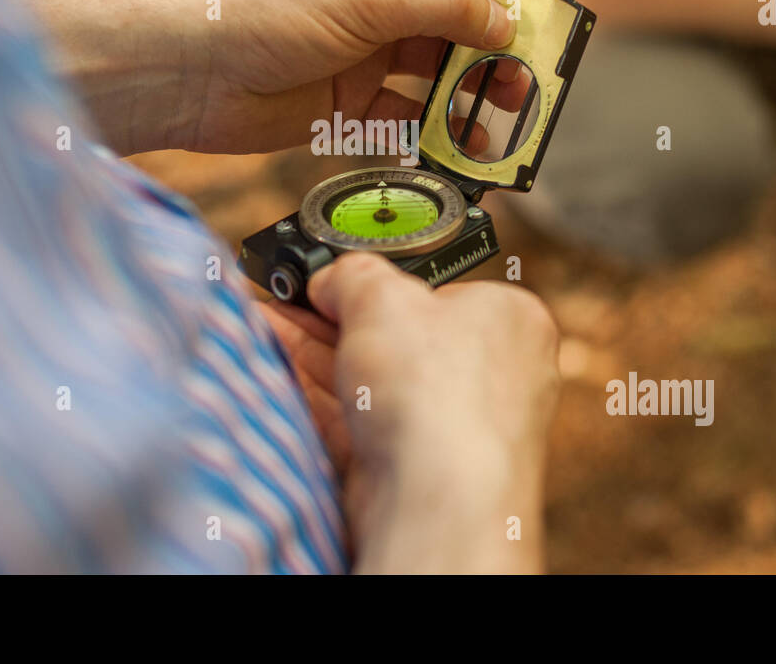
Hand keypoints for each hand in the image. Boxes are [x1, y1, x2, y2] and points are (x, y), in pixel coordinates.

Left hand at [156, 0, 532, 152]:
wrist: (188, 69)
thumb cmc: (265, 7)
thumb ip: (444, 6)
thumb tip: (505, 22)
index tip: (545, 8)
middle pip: (464, 12)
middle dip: (501, 44)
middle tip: (527, 80)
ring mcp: (368, 47)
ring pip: (441, 68)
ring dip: (474, 92)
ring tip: (501, 118)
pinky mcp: (351, 99)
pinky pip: (409, 113)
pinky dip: (437, 129)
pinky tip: (461, 147)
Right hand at [262, 252, 558, 572]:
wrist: (438, 499)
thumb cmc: (439, 390)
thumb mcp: (382, 295)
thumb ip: (353, 276)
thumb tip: (333, 278)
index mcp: (511, 321)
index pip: (443, 291)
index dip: (383, 281)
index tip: (333, 277)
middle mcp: (492, 377)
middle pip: (399, 337)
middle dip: (333, 319)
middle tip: (287, 299)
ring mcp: (453, 429)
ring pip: (373, 383)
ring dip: (314, 355)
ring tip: (265, 324)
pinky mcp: (414, 471)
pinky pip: (357, 424)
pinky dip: (316, 399)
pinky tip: (277, 370)